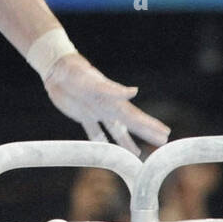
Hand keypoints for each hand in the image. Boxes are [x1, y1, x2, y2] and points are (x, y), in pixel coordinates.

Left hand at [44, 53, 169, 155]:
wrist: (57, 68)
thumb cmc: (76, 72)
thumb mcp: (93, 81)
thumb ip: (113, 89)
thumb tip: (134, 91)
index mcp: (112, 101)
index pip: (136, 116)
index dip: (150, 125)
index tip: (165, 133)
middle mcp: (107, 107)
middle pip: (130, 124)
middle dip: (146, 133)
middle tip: (162, 141)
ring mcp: (96, 112)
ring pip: (115, 130)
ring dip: (126, 141)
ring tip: (137, 153)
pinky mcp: (82, 115)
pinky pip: (94, 130)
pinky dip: (100, 139)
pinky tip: (105, 148)